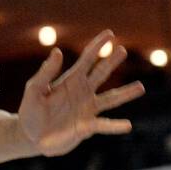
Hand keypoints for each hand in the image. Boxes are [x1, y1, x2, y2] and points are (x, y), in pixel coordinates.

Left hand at [18, 29, 145, 156]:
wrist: (30, 136)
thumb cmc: (30, 110)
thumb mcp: (34, 90)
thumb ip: (46, 73)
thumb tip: (57, 51)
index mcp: (70, 80)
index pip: (87, 59)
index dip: (97, 46)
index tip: (109, 33)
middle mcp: (83, 92)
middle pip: (101, 73)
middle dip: (111, 61)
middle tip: (122, 50)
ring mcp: (87, 109)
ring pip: (111, 98)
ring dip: (125, 93)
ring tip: (140, 87)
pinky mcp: (87, 127)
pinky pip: (104, 125)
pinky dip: (115, 125)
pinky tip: (127, 125)